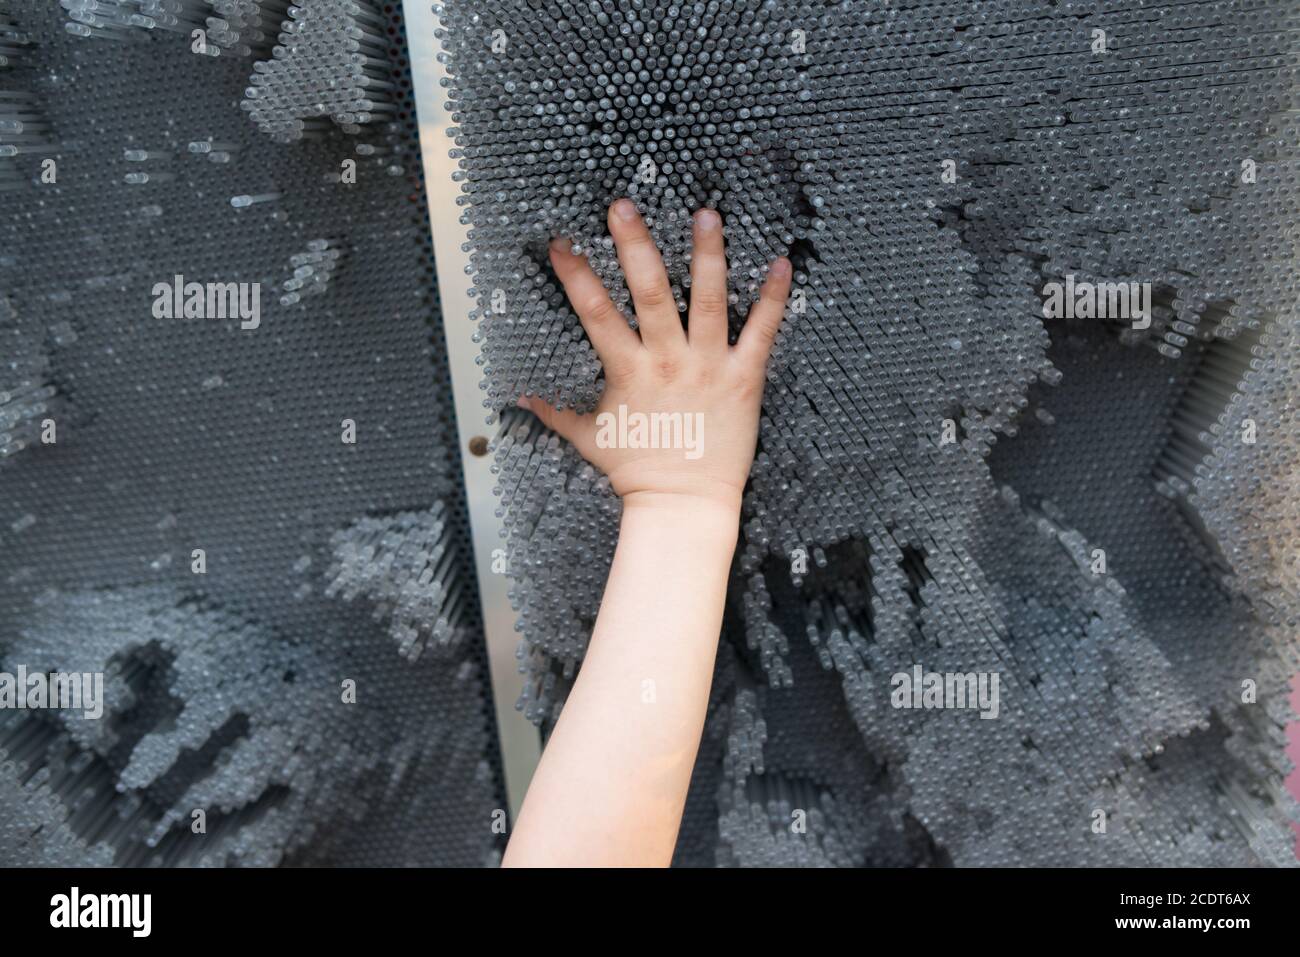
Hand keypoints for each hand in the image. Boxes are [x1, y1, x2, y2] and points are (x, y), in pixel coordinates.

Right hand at [518, 198, 791, 515]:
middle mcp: (667, 360)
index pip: (594, 313)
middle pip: (647, 292)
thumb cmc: (637, 473)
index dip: (575, 276)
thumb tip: (521, 397)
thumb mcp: (589, 439)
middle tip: (623, 206)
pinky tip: (781, 264)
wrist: (684, 505)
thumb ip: (556, 412)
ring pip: (708, 300)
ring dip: (708, 254)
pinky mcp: (743, 379)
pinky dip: (773, 298)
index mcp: (627, 370)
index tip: (560, 242)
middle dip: (634, 245)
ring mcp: (707, 366)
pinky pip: (762, 332)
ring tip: (707, 214)